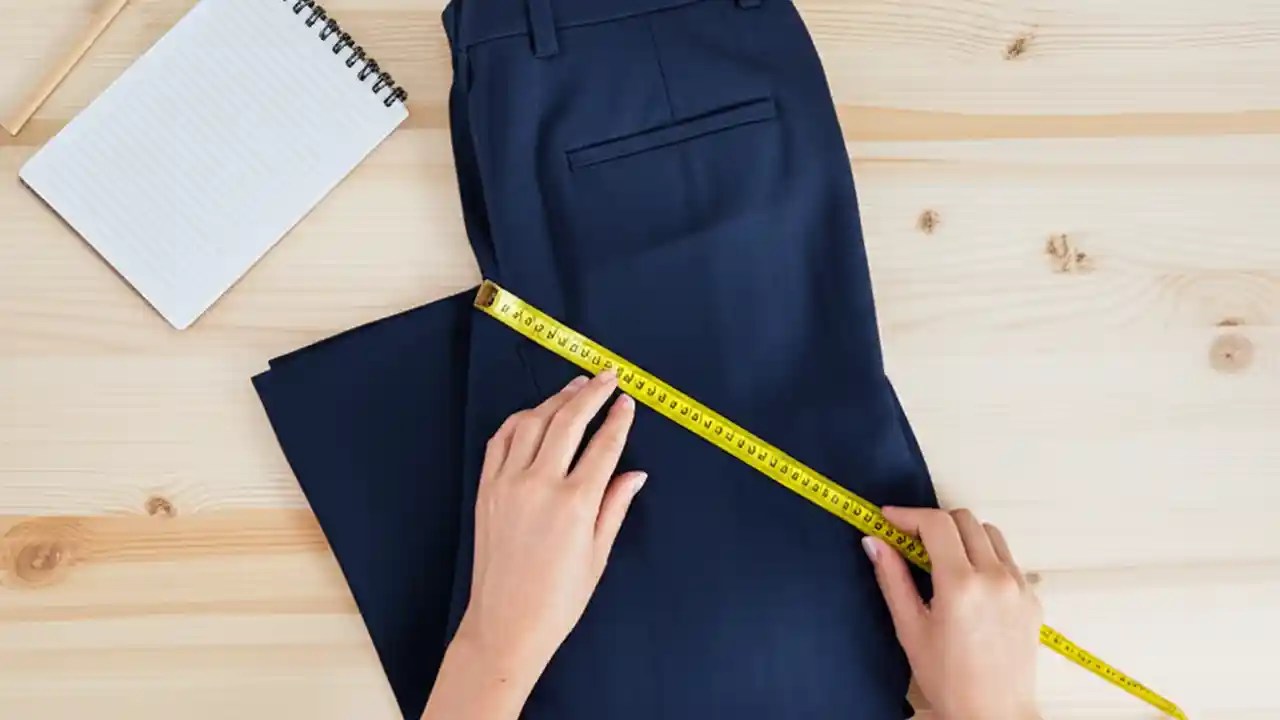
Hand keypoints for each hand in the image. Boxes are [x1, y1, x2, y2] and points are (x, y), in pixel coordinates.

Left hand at [424, 370, 645, 719]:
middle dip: (591, 393)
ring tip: (575, 387)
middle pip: (568, 421)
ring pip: (532, 422)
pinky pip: (500, 440)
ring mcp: (508, 484)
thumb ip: (615, 505)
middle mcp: (539, 485)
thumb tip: (635, 473)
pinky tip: (534, 412)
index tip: (627, 400)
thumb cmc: (557, 600)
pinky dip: (518, 419)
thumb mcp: (598, 555)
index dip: (618, 418)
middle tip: (607, 376)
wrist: (505, 625)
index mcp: (575, 503)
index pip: (604, 445)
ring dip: (556, 399)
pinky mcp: (486, 490)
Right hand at [863, 508, 1041, 719]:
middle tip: (912, 540)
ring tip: (942, 561)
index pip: (936, 524)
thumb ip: (892, 578)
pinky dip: (985, 557)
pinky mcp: (1032, 597)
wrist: (994, 713)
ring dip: (963, 536)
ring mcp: (1019, 586)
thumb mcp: (910, 629)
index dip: (908, 514)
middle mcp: (995, 579)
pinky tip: (969, 582)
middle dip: (934, 522)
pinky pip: (1007, 559)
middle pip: (964, 520)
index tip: (890, 518)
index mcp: (961, 586)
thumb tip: (875, 542)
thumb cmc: (949, 680)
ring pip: (990, 533)